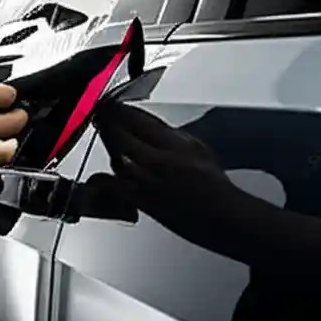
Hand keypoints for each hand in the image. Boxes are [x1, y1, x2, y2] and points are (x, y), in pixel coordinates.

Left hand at [96, 103, 246, 244]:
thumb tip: (147, 124)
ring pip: (113, 155)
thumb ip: (170, 134)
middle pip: (118, 134)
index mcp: (172, 144)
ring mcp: (143, 182)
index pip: (135, 118)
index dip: (118, 108)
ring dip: (108, 143)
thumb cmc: (213, 186)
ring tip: (108, 135)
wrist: (218, 216)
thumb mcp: (197, 147)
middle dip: (107, 122)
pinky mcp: (136, 200)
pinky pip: (109, 184)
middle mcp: (155, 162)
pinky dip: (102, 177)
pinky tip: (105, 173)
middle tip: (103, 115)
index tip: (112, 104)